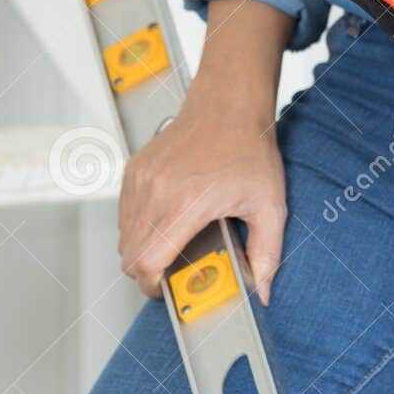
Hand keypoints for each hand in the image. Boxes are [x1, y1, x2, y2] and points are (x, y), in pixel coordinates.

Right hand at [117, 0, 292, 304]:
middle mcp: (155, 189)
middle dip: (148, 273)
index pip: (147, 261)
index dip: (153, 285)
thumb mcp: (269, 205)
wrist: (229, 103)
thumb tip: (262, 290)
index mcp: (186, 202)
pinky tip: (166, 222)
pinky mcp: (134, 169)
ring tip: (173, 246)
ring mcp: (140, 178)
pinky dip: (138, 227)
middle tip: (175, 271)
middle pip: (129, 255)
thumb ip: (266, 253)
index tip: (169, 289)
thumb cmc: (248, 147)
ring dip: (142, 250)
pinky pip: (124, 213)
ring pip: (123, 235)